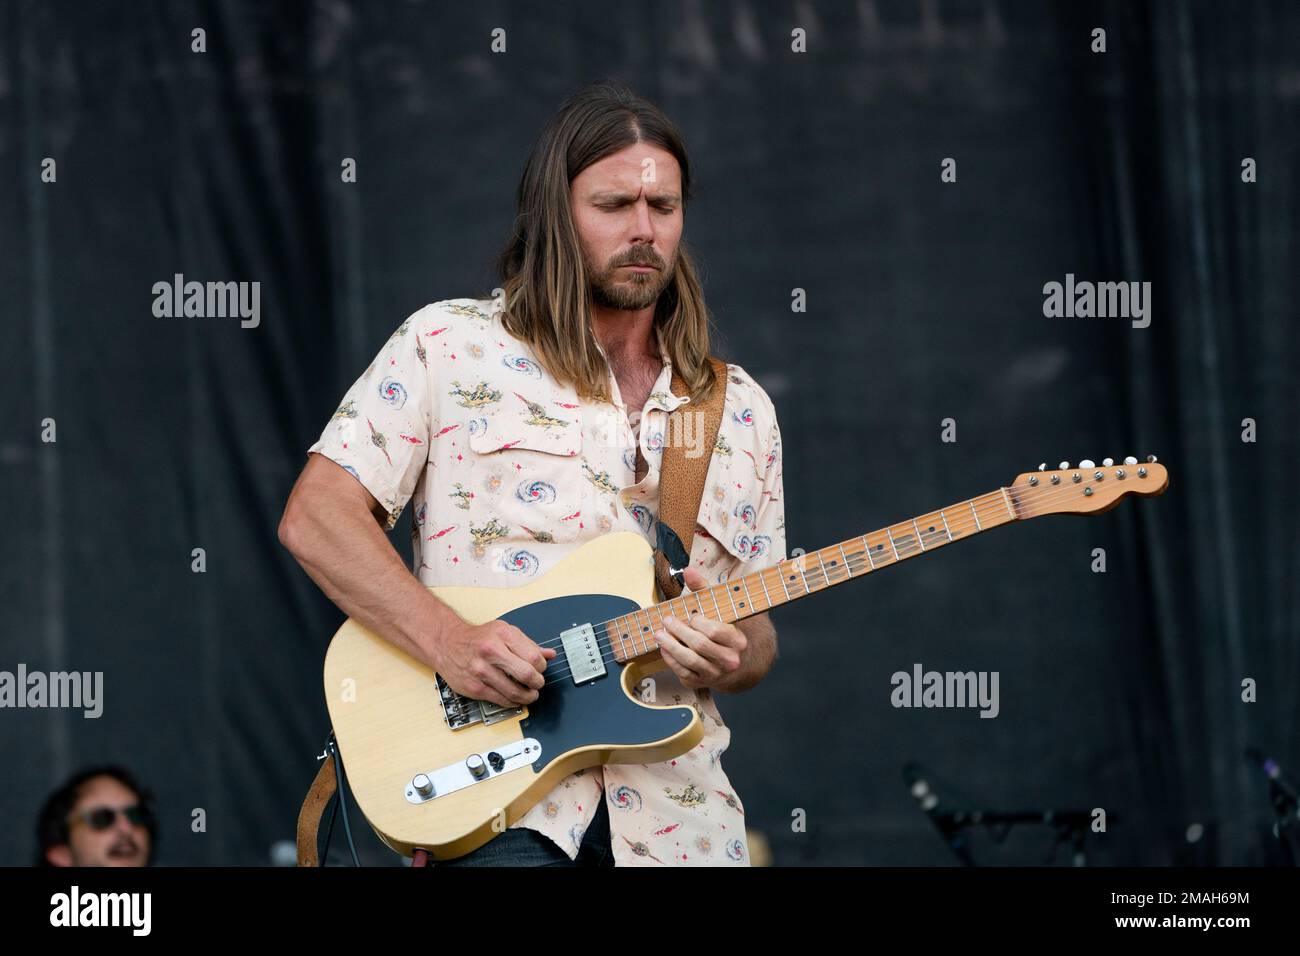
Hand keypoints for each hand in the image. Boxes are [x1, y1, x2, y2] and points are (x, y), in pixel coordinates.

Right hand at [431, 618, 556, 707]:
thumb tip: (549, 655)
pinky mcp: (475, 687)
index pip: (534, 657)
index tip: (540, 670)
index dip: (542, 667)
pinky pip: (501, 700)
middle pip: (526, 674)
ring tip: (529, 694)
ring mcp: (481, 670)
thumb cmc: (478, 638)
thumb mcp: (504, 632)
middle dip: (537, 683)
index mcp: (503, 635)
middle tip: (537, 684)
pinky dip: (513, 702)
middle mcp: (491, 651)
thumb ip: (528, 644)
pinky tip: (515, 698)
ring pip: (515, 692)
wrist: (447, 643)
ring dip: (528, 696)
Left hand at [653, 567, 748, 689]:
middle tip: (667, 620)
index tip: (691, 615)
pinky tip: (663, 648)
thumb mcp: (718, 608)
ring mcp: (715, 674)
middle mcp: (729, 661)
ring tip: (659, 634)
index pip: (716, 630)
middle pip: (700, 645)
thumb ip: (704, 589)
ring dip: (671, 646)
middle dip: (680, 631)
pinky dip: (670, 659)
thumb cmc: (722, 630)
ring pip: (690, 661)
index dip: (699, 622)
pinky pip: (682, 672)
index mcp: (737, 641)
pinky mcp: (701, 683)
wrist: (733, 662)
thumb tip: (688, 570)